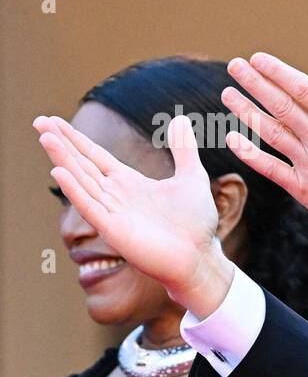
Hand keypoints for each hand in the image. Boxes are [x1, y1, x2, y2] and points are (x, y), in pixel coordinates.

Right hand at [34, 114, 235, 316]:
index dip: (75, 139)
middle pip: (82, 164)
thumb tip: (180, 118)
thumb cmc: (196, 223)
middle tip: (38, 121)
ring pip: (82, 181)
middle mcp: (115, 196)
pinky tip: (59, 172)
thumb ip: (183, 149)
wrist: (200, 257)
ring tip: (46, 138)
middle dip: (61, 143)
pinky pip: (90, 207)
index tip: (53, 120)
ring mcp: (112, 213)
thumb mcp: (191, 177)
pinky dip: (75, 190)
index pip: (95, 156)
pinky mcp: (114, 231)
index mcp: (129, 183)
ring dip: (63, 160)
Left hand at [219, 51, 307, 256]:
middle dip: (255, 83)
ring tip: (229, 94)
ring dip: (247, 112)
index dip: (279, 72)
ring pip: (272, 133)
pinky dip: (250, 154)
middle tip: (235, 66)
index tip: (259, 59)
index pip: (304, 90)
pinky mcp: (304, 189)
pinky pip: (270, 168)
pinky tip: (232, 138)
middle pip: (282, 106)